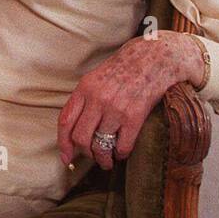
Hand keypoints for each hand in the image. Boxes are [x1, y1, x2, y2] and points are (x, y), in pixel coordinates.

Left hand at [57, 32, 205, 169]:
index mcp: (85, 88)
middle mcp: (98, 99)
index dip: (63, 144)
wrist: (155, 57)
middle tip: (92, 156)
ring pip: (100, 145)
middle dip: (85, 153)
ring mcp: (116, 108)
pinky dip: (121, 153)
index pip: (65, 121)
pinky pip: (123, 145)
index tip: (66, 158)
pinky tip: (122, 151)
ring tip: (107, 161)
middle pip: (80, 138)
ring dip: (103, 159)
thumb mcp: (97, 77)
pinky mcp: (135, 116)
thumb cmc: (126, 67)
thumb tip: (75, 128)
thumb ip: (85, 99)